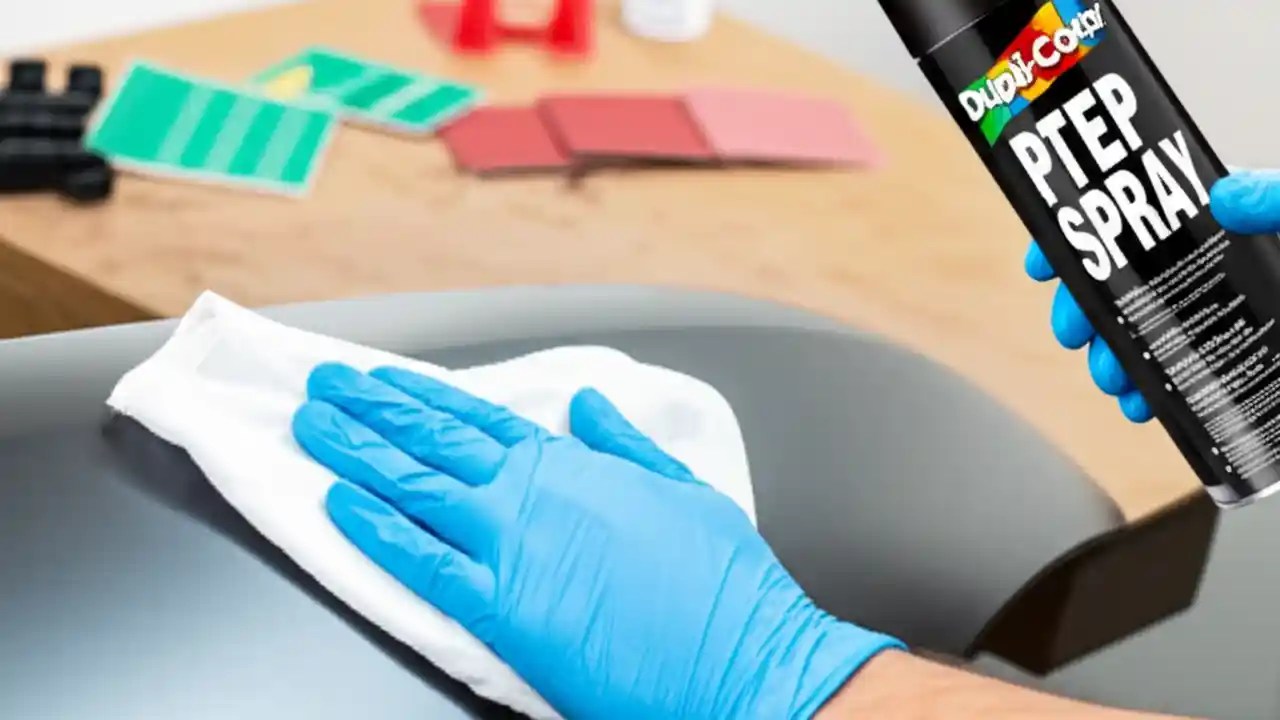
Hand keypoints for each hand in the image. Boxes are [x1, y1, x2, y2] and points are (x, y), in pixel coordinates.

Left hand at [291, 363, 903, 719]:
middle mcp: (534, 494)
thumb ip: (623, 442)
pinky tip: (337, 503)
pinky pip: (419, 561)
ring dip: (356, 451)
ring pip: (413, 486)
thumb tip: (587, 403)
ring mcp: (512, 546)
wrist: (741, 662)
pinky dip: (374, 528)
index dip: (423, 397)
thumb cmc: (723, 587)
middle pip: (432, 441)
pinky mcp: (501, 608)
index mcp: (576, 466)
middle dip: (372, 409)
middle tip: (325, 387)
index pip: (480, 419)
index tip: (383, 380)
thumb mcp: (683, 489)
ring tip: (313, 425)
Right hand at [1026, 169, 1279, 423]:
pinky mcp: (1234, 359)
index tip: (1043, 265)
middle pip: (1125, 280)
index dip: (1077, 234)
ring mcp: (1219, 314)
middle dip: (1086, 308)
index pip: (1135, 213)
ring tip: (1112, 378)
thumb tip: (1225, 195)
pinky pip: (1175, 376)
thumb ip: (1276, 199)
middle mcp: (1212, 266)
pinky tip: (1142, 405)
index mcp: (1226, 221)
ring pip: (1142, 330)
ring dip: (1111, 355)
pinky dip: (1148, 393)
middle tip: (1073, 333)